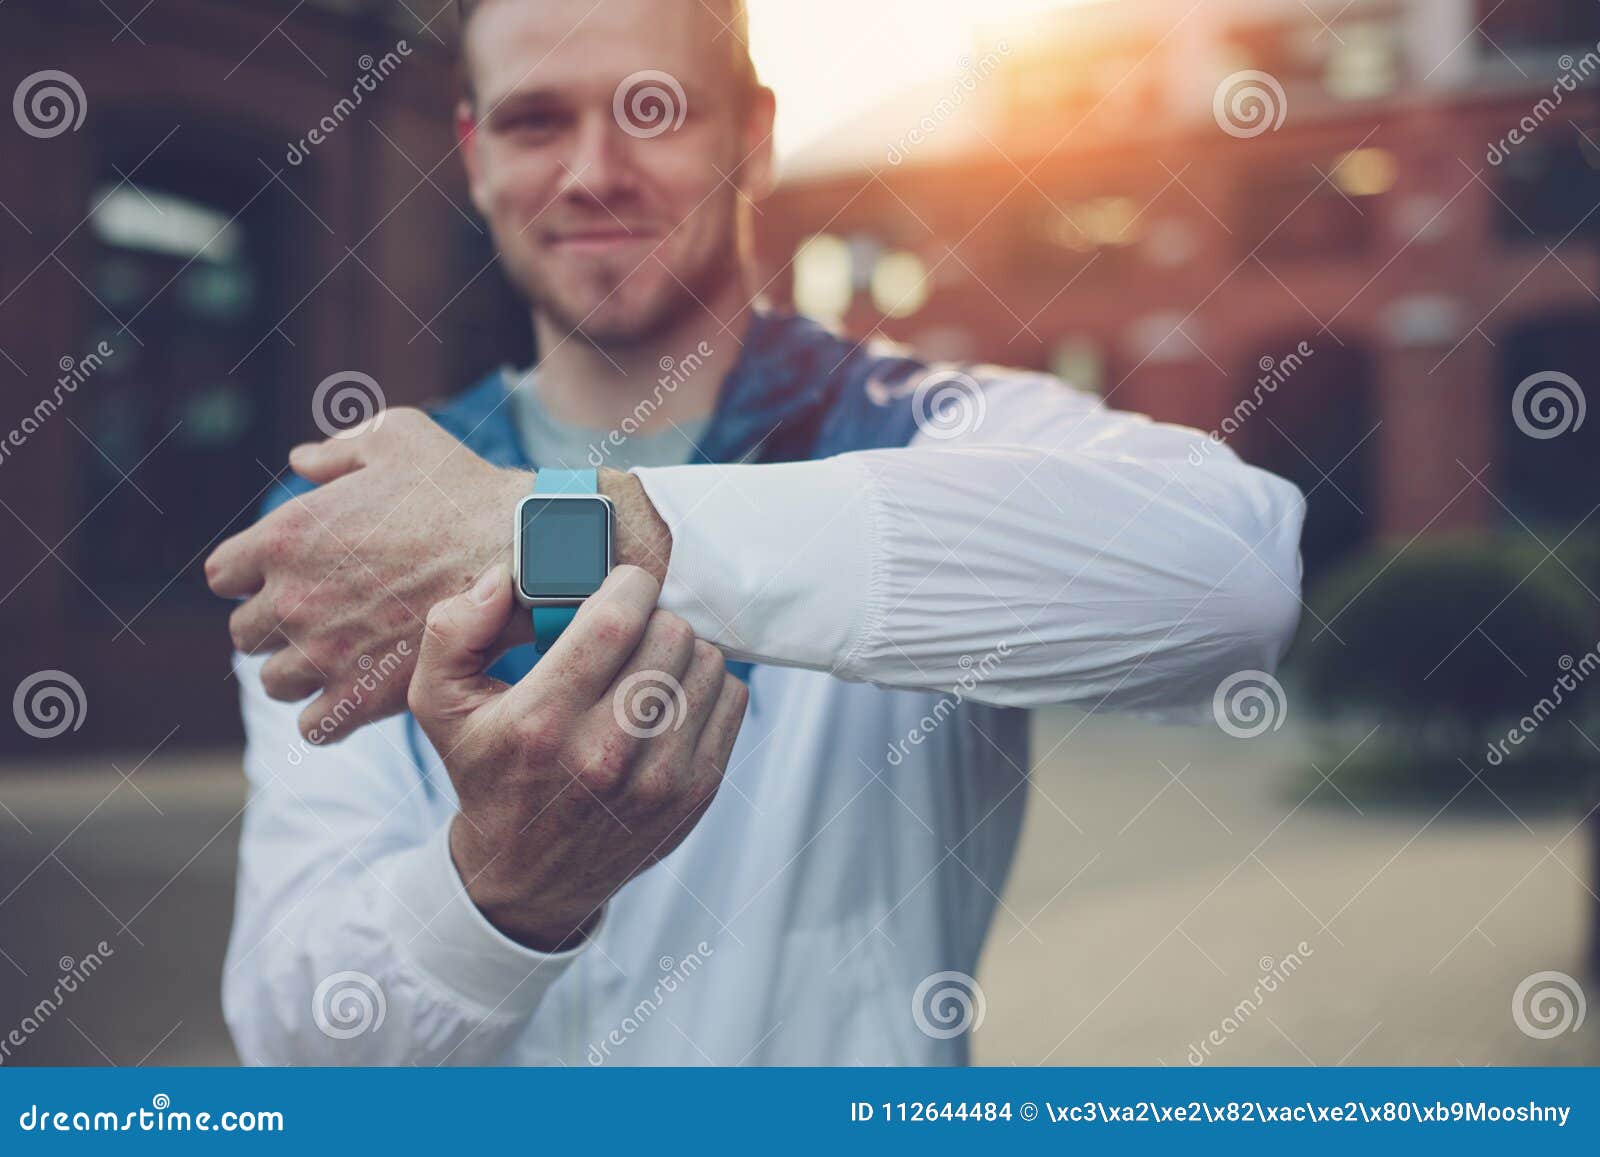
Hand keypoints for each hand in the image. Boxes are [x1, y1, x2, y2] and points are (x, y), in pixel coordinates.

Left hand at [203, 408, 673, 741]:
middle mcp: (293, 599)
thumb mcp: (397, 437)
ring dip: (301, 672)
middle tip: (323, 617)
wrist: (521, 550)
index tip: (289, 576)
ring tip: (341, 659)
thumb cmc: (463, 488)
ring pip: (275, 682)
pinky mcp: (365, 697)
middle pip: (245, 634)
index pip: (224, 575)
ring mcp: (326, 654)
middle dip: (277, 625)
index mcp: (286, 536)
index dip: (253, 576)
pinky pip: (315, 727)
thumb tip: (301, 461)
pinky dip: (328, 717)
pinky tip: (355, 697)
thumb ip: (339, 449)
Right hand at [408, 563, 747, 951]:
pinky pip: (731, 698)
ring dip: (680, 650)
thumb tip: (504, 580)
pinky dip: (706, 684)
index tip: (619, 588)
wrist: (526, 876)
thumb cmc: (487, 774)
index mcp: (540, 722)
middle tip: (626, 632)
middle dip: (649, 617)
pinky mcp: (697, 793)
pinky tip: (670, 697)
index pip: (615, 621)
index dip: (628, 586)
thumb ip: (453, 631)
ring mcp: (659, 778)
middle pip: (669, 635)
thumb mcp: (440, 704)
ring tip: (646, 665)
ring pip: (706, 662)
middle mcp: (604, 754)